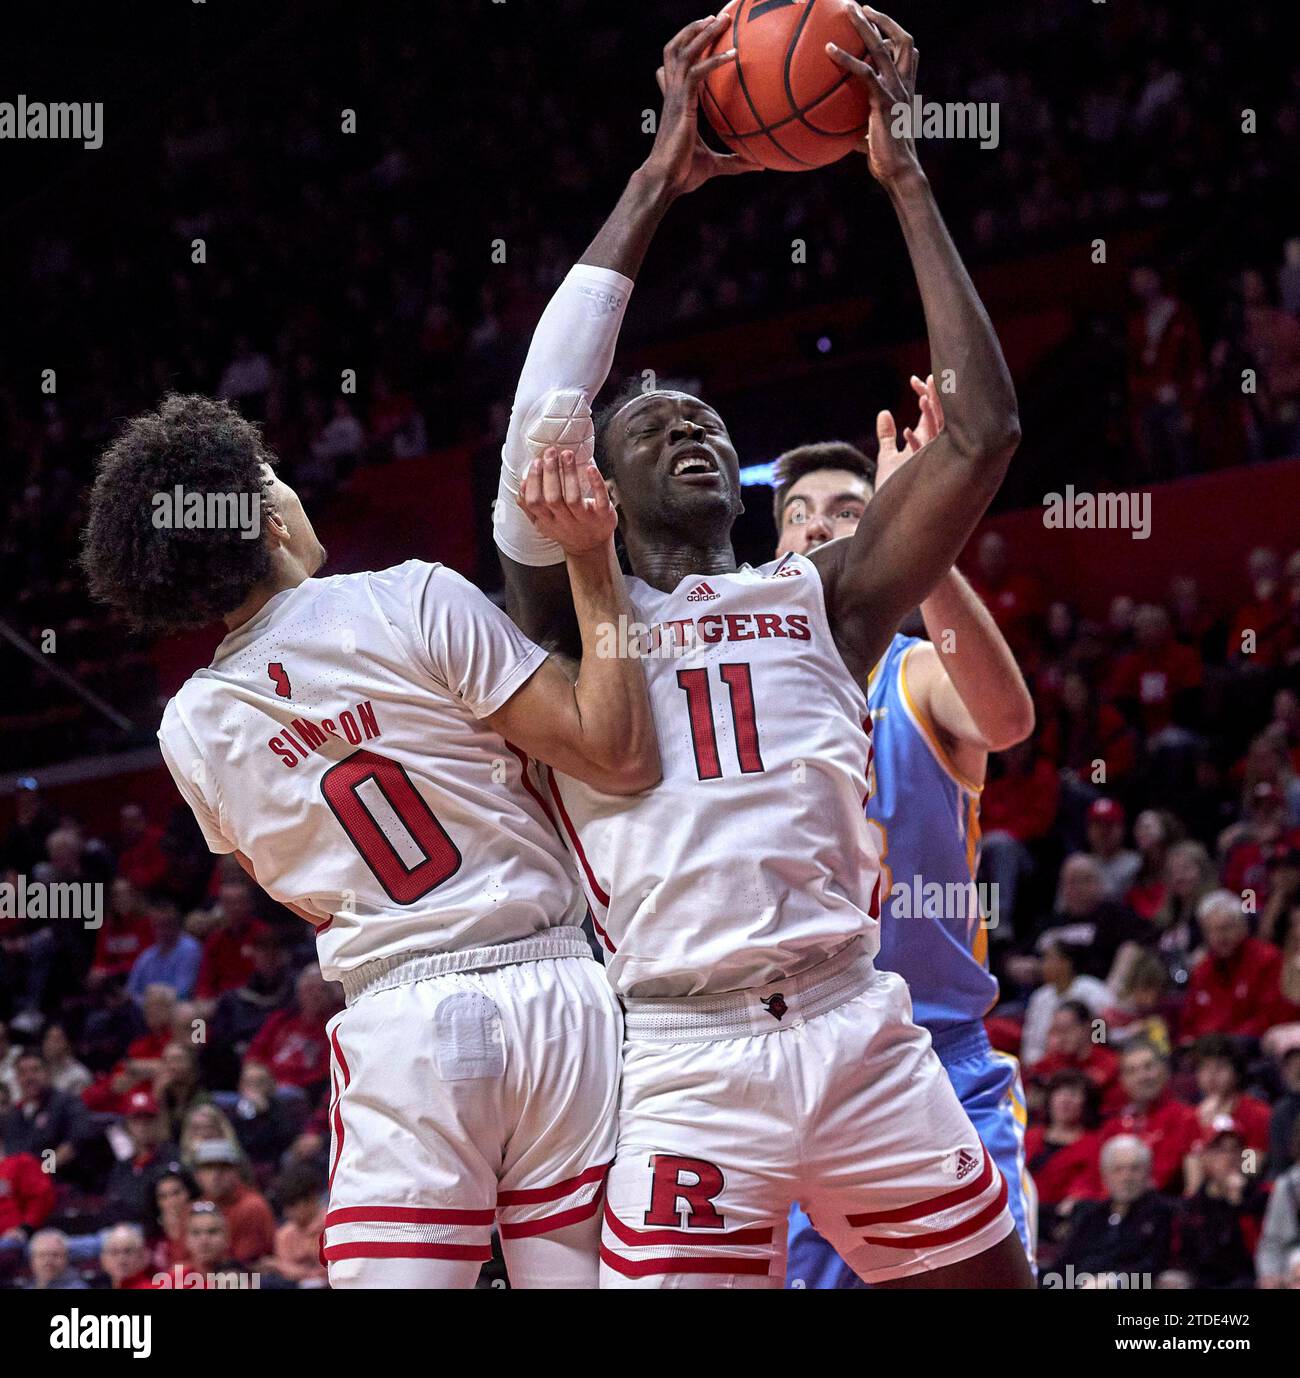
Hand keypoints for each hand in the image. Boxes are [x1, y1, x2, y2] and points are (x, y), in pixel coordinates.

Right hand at [516, 447, 616, 555]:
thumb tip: (522, 483)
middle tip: (551, 452)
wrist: (591, 548)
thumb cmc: (566, 528)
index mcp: (547, 522)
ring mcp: (585, 520)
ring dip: (569, 474)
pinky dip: (596, 483)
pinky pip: (600, 500)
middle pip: (553, 499)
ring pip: (573, 498)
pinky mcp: (603, 517)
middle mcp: (565, 522)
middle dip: (550, 473)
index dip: (534, 482)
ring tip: (567, 454)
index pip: (535, 502)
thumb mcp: (544, 522)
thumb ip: (530, 505)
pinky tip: (591, 468)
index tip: (537, 461)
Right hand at [641, 12, 758, 197]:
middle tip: (717, 17)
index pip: (677, 67)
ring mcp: (675, 97)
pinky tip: (734, 54)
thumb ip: (735, 161)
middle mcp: (673, 94)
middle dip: (694, 29)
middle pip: (676, 49)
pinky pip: (697, 73)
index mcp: (677, 102)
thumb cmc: (685, 175)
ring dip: (702, 32)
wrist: (666, 181)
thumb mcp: (715, 165)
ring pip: (683, 52)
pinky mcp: (681, 104)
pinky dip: (714, 60)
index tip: (705, 33)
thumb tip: (760, 165)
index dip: (686, 47)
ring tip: (722, 19)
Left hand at [827, 4, 922, 186]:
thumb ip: (859, 129)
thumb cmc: (885, 160)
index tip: (873, 25)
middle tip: (858, 6)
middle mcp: (903, 84)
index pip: (906, 53)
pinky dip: (846, 58)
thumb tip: (840, 135)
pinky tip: (828, 49)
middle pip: (900, 39)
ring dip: (864, 24)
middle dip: (881, 19)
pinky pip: (864, 72)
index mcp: (904, 89)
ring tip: (847, 7)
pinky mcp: (883, 101)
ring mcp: (895, 90)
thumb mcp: (871, 139)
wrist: (899, 172)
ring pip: (882, 46)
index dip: (893, 35)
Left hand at [874, 373, 944, 487]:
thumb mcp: (887, 458)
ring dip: (929, 417)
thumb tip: (884, 413)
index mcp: (926, 445)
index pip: (931, 414)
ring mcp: (928, 463)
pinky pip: (919, 457)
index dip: (925, 395)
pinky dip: (913, 443)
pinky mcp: (919, 476)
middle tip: (932, 378)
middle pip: (938, 420)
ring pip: (934, 436)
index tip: (915, 379)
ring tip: (922, 398)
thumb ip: (887, 436)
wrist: (890, 517)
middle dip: (936, 400)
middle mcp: (931, 453)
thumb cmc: (892, 489)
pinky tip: (906, 430)